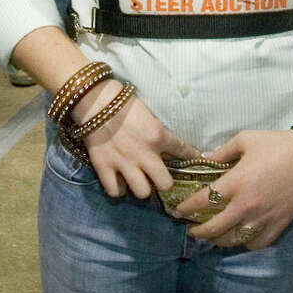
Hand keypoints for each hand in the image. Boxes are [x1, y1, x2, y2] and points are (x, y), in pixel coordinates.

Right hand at [72, 82, 200, 200]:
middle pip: (165, 184)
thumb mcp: (148, 113)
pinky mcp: (104, 167)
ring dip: (141, 187)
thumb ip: (157, 131)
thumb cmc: (122, 101)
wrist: (94, 100)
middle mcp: (144, 154)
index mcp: (158, 136)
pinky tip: (119, 180)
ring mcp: (124, 163)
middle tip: (157, 176)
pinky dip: (118, 188)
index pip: (184, 151)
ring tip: (137, 179)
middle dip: (163, 181)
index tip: (198, 159)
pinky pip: (115, 191)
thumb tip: (166, 143)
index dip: (192, 157)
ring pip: (142, 192)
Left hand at [182, 128, 292, 249]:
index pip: (203, 201)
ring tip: (212, 236)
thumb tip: (204, 159)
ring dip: (219, 240)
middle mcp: (247, 204)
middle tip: (191, 230)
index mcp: (236, 182)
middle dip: (199, 232)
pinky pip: (257, 242)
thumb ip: (221, 151)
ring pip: (234, 240)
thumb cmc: (277, 144)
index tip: (178, 211)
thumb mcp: (245, 139)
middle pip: (215, 228)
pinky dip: (245, 243)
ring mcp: (263, 217)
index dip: (187, 208)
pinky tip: (240, 238)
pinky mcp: (279, 224)